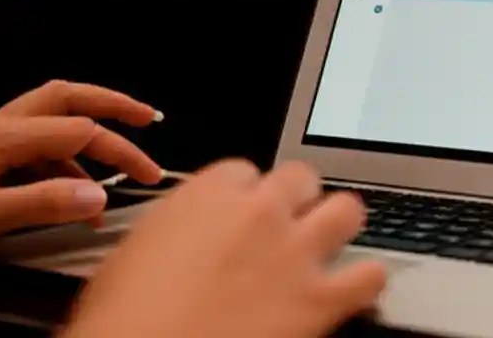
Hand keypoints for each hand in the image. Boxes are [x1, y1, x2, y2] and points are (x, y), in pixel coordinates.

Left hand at [0, 80, 162, 263]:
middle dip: (110, 104)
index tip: (150, 173)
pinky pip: (32, 151)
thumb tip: (97, 194)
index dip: (122, 149)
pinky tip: (67, 195)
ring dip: (86, 144)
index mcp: (2, 137)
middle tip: (147, 118)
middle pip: (66, 98)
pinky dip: (61, 166)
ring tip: (112, 178)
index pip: (80, 131)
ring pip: (51, 125)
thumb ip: (40, 203)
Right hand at [64, 161, 386, 337]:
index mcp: (207, 194)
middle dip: (295, 201)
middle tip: (285, 227)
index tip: (239, 214)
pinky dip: (367, 281)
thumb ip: (177, 230)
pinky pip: (371, 276)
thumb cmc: (121, 322)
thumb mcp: (132, 255)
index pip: (244, 171)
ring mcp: (294, 253)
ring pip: (347, 210)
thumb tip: (189, 236)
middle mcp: (258, 213)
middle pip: (301, 178)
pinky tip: (354, 289)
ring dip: (337, 225)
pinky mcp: (320, 301)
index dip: (243, 196)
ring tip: (328, 244)